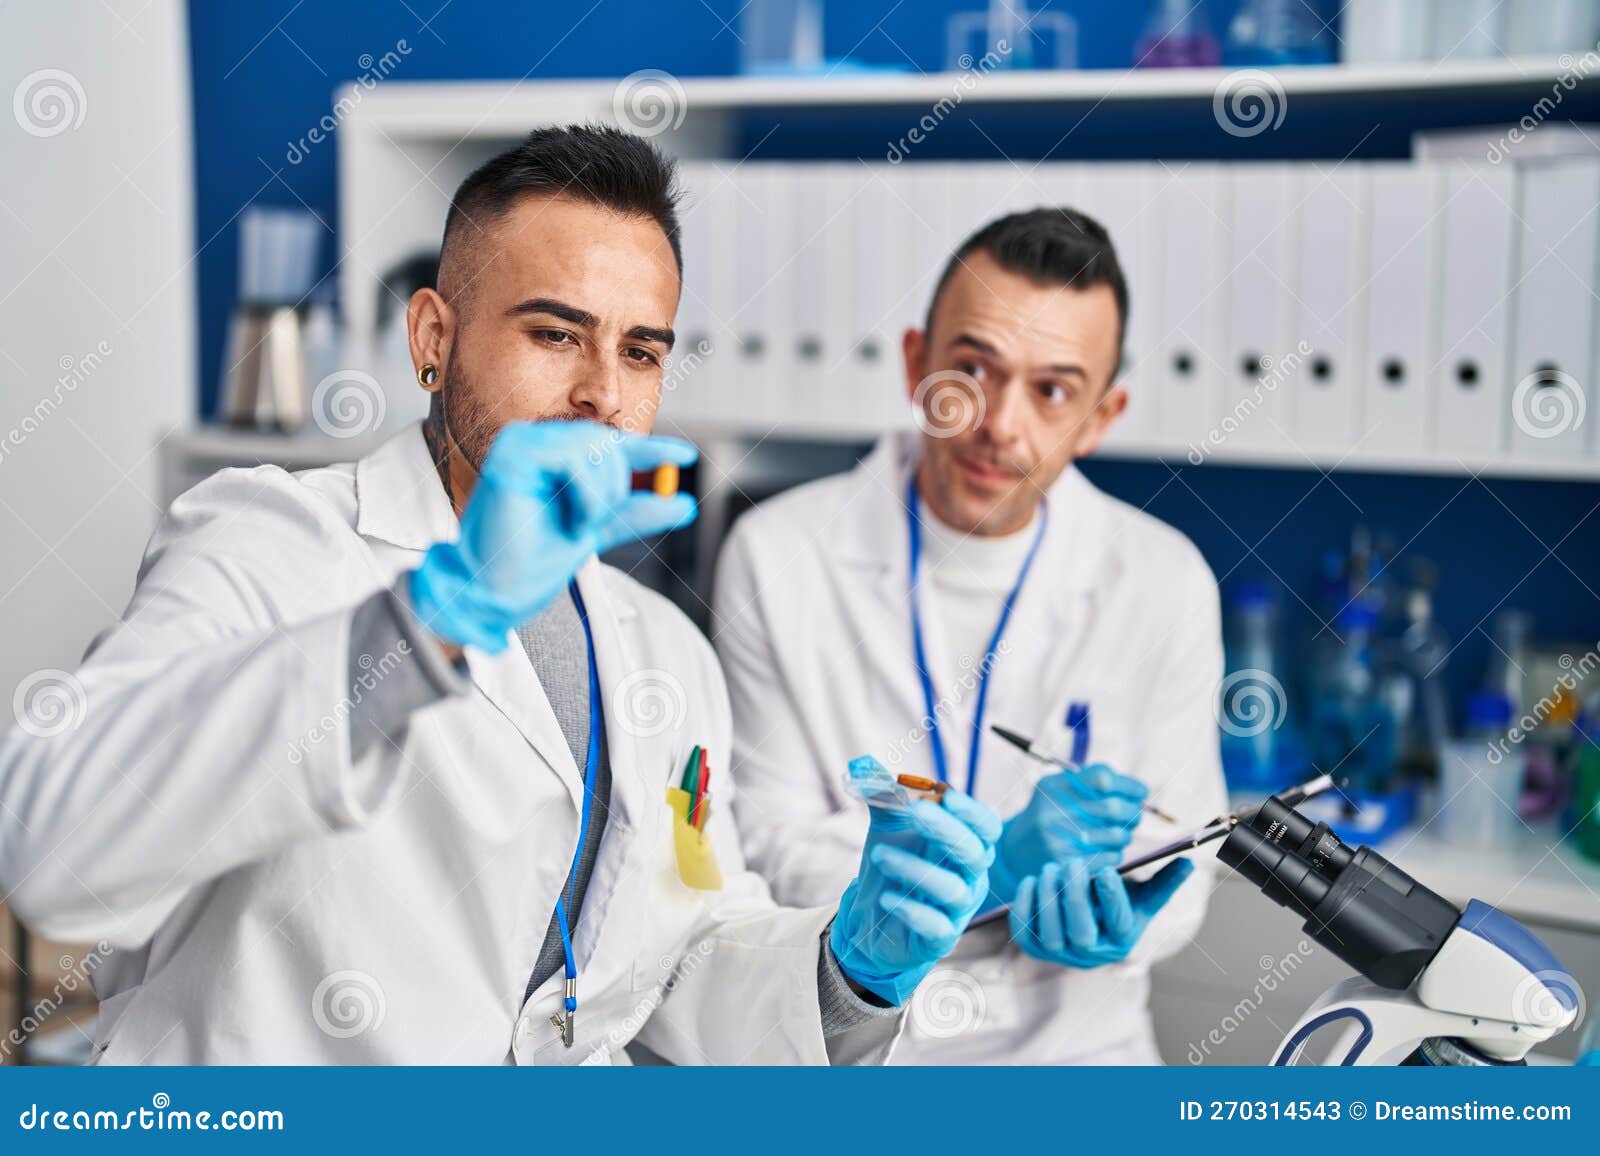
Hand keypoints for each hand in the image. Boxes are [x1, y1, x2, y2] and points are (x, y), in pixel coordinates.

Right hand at [409, 420, 696, 652]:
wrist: (492, 590)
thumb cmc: (530, 564)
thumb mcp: (596, 531)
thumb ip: (633, 513)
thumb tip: (684, 504)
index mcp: (553, 457)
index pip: (611, 446)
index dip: (651, 449)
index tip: (686, 455)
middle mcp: (538, 443)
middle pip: (609, 445)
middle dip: (614, 491)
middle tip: (587, 526)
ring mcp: (523, 442)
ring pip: (597, 449)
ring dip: (600, 497)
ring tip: (575, 526)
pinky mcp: (514, 453)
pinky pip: (576, 459)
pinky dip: (587, 494)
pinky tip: (571, 518)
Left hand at [830, 763, 1001, 1005]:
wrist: (872, 918)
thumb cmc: (893, 866)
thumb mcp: (887, 827)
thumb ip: (881, 796)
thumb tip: (862, 766)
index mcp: (967, 846)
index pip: (987, 827)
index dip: (972, 811)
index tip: (945, 794)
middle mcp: (971, 878)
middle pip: (974, 853)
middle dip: (946, 830)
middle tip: (913, 812)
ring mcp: (958, 910)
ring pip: (952, 889)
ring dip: (915, 869)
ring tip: (878, 854)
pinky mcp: (939, 938)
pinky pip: (937, 927)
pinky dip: (913, 911)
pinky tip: (886, 897)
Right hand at [990, 764, 1146, 903]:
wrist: (1016, 852)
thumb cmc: (1050, 814)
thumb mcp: (1058, 789)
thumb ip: (1092, 783)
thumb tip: (1139, 792)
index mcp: (1053, 787)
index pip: (1104, 778)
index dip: (1129, 785)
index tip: (1140, 792)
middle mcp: (1052, 812)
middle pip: (1114, 807)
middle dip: (1133, 811)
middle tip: (1135, 815)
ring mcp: (1058, 842)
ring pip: (1117, 835)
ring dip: (1126, 834)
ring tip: (1120, 833)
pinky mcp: (1067, 867)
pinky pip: (1111, 858)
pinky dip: (1116, 853)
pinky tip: (1106, 850)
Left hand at [1008, 857, 1192, 967]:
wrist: (1087, 924)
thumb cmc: (1118, 905)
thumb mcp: (1143, 896)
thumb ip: (1164, 881)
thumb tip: (1189, 863)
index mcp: (1122, 939)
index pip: (1119, 924)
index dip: (1111, 897)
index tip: (1104, 869)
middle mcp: (1092, 953)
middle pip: (1082, 933)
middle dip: (1075, 897)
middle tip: (1072, 863)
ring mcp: (1062, 954)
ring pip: (1051, 935)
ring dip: (1048, 898)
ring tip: (1051, 868)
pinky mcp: (1035, 948)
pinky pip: (1025, 932)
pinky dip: (1025, 906)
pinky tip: (1031, 880)